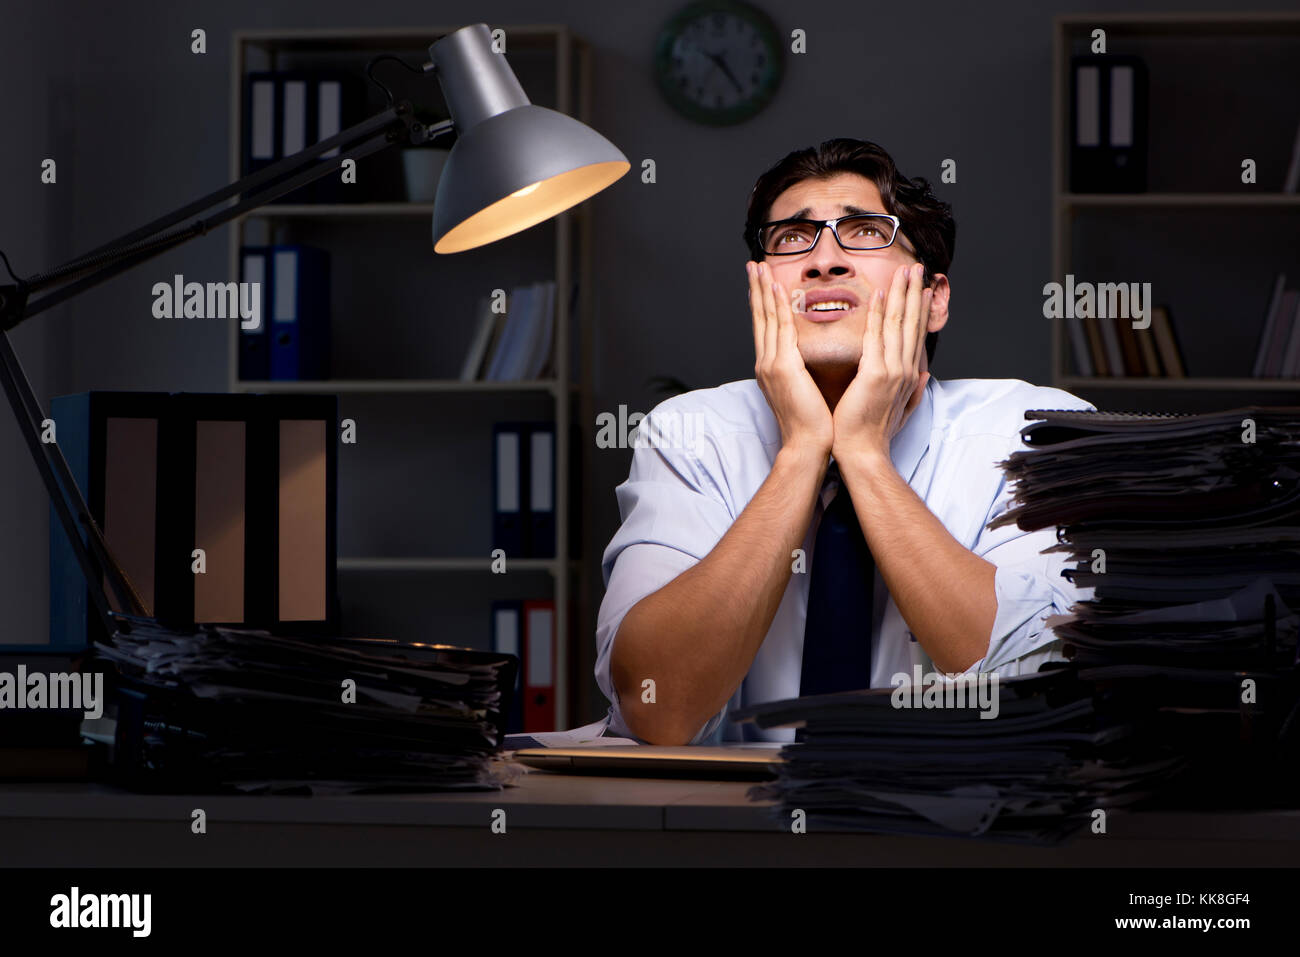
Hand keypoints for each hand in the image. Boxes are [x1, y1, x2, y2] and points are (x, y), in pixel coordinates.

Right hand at [747, 260, 832, 456]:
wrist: (809, 445)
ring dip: (762, 290)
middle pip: (759, 318)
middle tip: (753, 265)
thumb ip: (803, 373)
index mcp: (772, 369)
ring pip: (765, 318)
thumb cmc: (813, 425)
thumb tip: (809, 362)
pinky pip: (779, 329)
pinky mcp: (783, 367)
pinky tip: (775, 288)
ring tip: (758, 268)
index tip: (762, 283)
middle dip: (756, 290)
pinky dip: (775, 307)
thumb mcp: (805, 392)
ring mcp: (772, 364)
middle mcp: (767, 363)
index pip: (766, 329)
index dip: (763, 304)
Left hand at [831, 261, 931, 461]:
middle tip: (917, 267)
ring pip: (898, 324)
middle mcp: (904, 369)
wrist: (863, 453)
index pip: (915, 335)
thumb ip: (912, 390)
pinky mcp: (875, 374)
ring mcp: (891, 370)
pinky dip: (878, 314)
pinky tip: (880, 294)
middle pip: (911, 323)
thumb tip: (923, 375)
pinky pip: (876, 337)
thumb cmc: (874, 435)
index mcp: (907, 375)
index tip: (923, 288)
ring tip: (904, 271)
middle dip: (914, 292)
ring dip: (901, 294)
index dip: (920, 309)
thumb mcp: (899, 410)